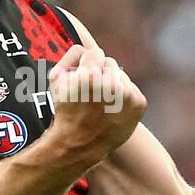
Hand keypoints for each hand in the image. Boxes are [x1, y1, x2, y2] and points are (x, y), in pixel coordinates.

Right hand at [46, 44, 146, 162]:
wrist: (81, 144)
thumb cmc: (66, 112)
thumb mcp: (56, 81)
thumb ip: (70, 56)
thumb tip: (85, 49)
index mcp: (89, 76)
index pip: (95, 53)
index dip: (87, 65)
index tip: (84, 77)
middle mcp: (111, 85)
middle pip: (110, 63)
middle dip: (101, 74)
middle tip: (92, 94)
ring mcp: (127, 95)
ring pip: (121, 75)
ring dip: (113, 85)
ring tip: (102, 103)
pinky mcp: (139, 104)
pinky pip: (132, 89)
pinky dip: (124, 97)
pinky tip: (113, 109)